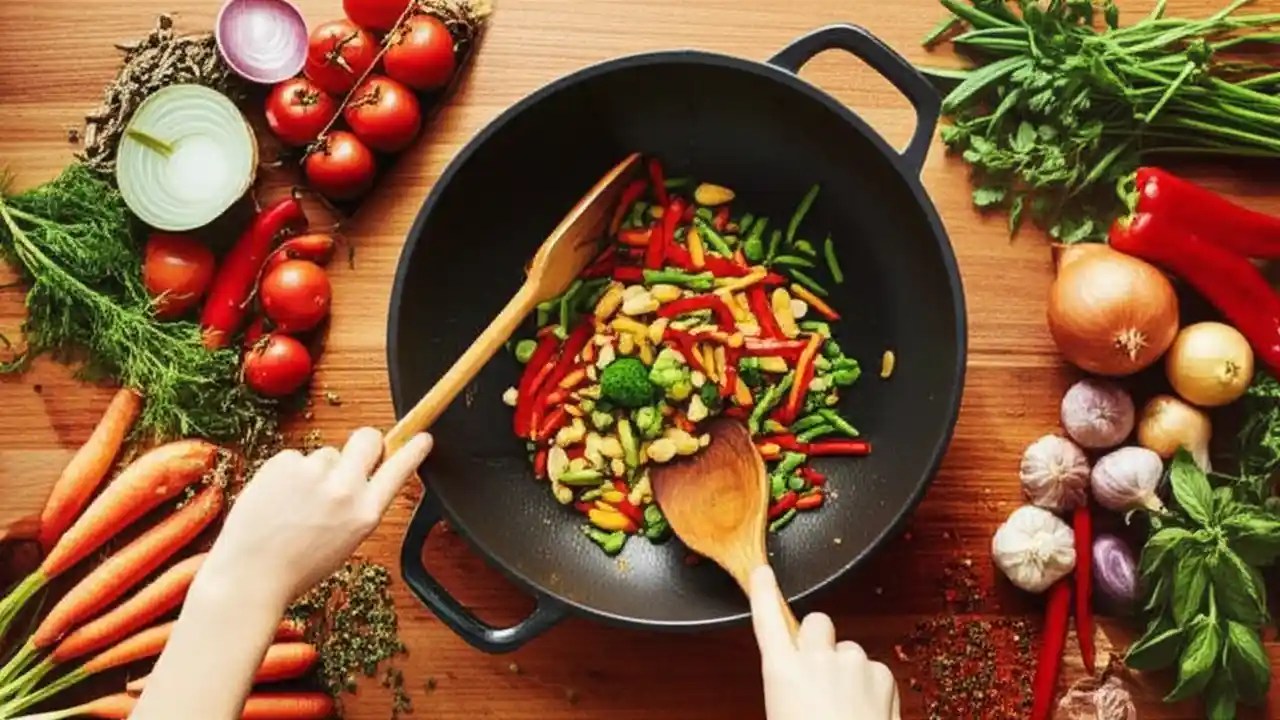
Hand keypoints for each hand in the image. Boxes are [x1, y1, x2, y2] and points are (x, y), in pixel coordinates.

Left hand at [199, 428, 432, 608]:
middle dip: (365, 443)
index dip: (413, 450)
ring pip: (326, 455)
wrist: (250, 574)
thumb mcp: (345, 541)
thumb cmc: (295, 566)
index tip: (422, 437)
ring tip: (295, 503)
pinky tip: (277, 499)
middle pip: (368, 438)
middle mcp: (344, 489)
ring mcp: (313, 473)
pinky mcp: (284, 462)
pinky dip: (287, 475)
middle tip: (351, 458)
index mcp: (365, 514)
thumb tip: (365, 476)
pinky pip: (295, 458)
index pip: (399, 469)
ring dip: (316, 471)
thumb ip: (360, 507)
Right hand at [749, 566, 899, 719]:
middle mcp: (815, 659)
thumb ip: (791, 687)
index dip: (764, 592)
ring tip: (847, 708)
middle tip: (821, 671)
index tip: (762, 573)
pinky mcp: (881, 672)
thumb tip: (801, 682)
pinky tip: (867, 713)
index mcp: (781, 671)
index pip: (767, 618)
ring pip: (848, 649)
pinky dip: (871, 686)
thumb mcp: (785, 713)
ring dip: (847, 669)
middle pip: (816, 622)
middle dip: (819, 639)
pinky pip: (873, 669)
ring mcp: (851, 662)